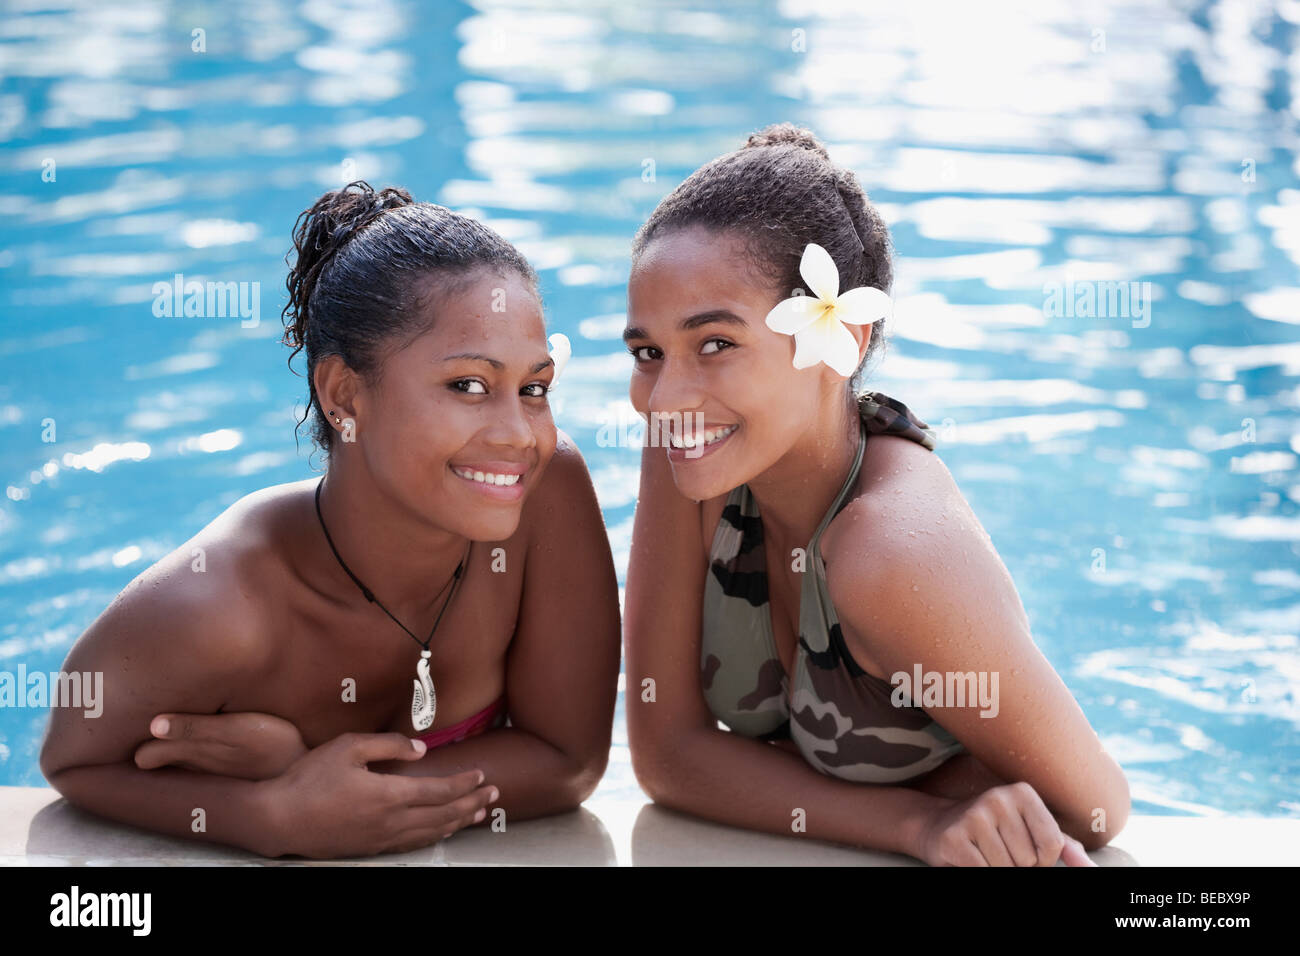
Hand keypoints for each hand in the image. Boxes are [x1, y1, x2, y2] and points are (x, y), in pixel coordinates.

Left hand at [134, 711, 308, 780]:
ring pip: (171, 753)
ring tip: (164, 710)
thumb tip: (153, 724)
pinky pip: (192, 752)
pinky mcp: (223, 761)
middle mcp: (191, 763)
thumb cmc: (269, 745)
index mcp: (189, 753)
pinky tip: (196, 721)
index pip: (143, 754)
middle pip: (151, 755)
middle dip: (144, 736)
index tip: (129, 712)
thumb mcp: (235, 731)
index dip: (132, 736)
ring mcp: (207, 764)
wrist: (300, 767)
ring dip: (166, 737)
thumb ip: (193, 727)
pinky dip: (186, 740)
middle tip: (140, 706)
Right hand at [259, 733, 496, 858]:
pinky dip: (434, 836)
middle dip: (472, 803)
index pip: (439, 791)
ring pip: (431, 833)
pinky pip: (412, 844)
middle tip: (494, 794)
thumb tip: (421, 749)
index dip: (464, 783)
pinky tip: (441, 832)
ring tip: (477, 814)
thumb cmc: (309, 778)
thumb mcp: (348, 747)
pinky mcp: (370, 848)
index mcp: (389, 794)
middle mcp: (391, 821)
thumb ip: (389, 745)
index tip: (482, 774)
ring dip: (458, 822)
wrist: (278, 819)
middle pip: (444, 815)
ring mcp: (381, 838)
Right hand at [916, 782, 1096, 866]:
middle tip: (998, 851)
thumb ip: (1063, 845)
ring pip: (1007, 869)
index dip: (1042, 861)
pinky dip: (980, 871)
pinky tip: (970, 858)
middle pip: (1029, 860)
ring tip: (984, 854)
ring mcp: (974, 817)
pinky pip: (983, 871)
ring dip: (997, 869)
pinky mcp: (955, 838)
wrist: (939, 826)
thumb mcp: (1029, 829)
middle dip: (1017, 866)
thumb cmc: (993, 831)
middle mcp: (998, 798)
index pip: (1052, 846)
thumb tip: (1089, 865)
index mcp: (1022, 793)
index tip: (1024, 851)